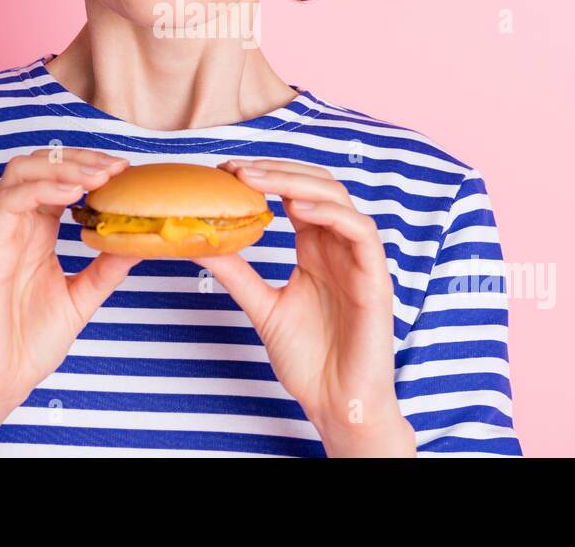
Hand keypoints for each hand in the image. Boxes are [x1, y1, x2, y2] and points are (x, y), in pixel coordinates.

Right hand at [0, 147, 137, 423]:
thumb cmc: (29, 343)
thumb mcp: (81, 298)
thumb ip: (106, 268)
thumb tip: (139, 241)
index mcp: (37, 234)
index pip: (59, 180)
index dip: (90, 168)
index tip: (126, 172)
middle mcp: (17, 227)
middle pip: (40, 164)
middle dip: (80, 158)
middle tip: (117, 168)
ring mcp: (0, 234)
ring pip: (21, 172)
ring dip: (63, 166)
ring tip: (98, 177)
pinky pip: (10, 202)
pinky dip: (42, 189)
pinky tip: (73, 196)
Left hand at [194, 158, 414, 456]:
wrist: (337, 403)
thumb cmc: (308, 360)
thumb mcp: (263, 306)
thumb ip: (236, 273)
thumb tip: (197, 243)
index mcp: (315, 248)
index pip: (293, 195)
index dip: (263, 177)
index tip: (224, 172)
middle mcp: (338, 246)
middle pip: (314, 186)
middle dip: (275, 171)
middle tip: (235, 170)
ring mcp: (359, 259)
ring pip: (337, 199)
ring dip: (296, 183)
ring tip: (257, 180)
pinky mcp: (376, 277)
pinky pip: (361, 232)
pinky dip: (331, 213)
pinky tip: (299, 209)